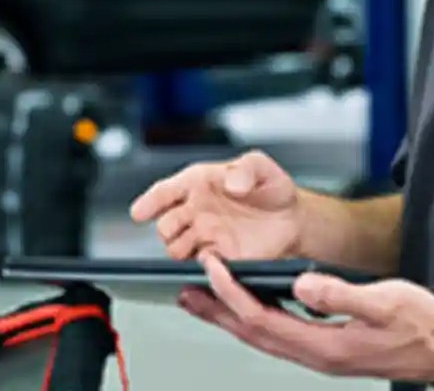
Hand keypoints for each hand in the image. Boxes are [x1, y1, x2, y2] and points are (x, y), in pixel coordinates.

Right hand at [130, 149, 302, 259]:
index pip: (164, 192)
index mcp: (199, 183)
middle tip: (183, 225)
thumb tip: (232, 183)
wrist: (292, 220)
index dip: (150, 202)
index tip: (140, 212)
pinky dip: (203, 263)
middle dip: (168, 228)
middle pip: (165, 225)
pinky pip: (199, 265)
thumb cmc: (272, 189)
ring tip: (199, 242)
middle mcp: (196, 210)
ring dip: (181, 249)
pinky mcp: (218, 257)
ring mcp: (205, 235)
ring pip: (174, 248)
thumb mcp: (263, 167)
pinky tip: (214, 256)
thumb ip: (247, 169)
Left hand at [179, 253, 433, 383]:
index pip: (262, 318)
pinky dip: (255, 321)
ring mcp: (321, 355)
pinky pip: (279, 336)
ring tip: (204, 301)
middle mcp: (316, 354)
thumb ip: (341, 293)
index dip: (232, 292)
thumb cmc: (421, 326)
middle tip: (185, 294)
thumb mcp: (385, 301)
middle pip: (252, 334)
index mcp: (325, 344)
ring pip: (263, 337)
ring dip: (230, 318)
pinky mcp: (328, 349)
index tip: (212, 268)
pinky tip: (250, 309)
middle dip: (216, 312)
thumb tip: (303, 284)